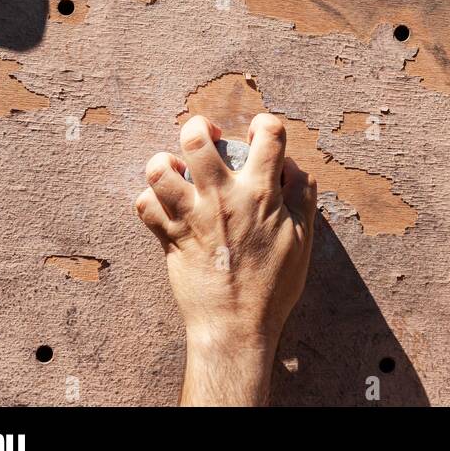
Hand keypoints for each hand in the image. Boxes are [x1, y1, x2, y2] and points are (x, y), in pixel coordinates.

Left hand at [136, 114, 314, 358]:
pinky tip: (164, 202)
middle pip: (197, 140)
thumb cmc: (274, 286)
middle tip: (206, 135)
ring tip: (176, 167)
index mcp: (261, 194)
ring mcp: (191, 217)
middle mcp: (222, 198)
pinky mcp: (169, 237)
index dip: (267, 124)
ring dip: (165, 161)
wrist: (236, 327)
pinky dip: (150, 199)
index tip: (263, 131)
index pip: (269, 136)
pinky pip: (145, 206)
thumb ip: (304, 197)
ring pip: (160, 170)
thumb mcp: (304, 239)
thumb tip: (293, 168)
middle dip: (200, 127)